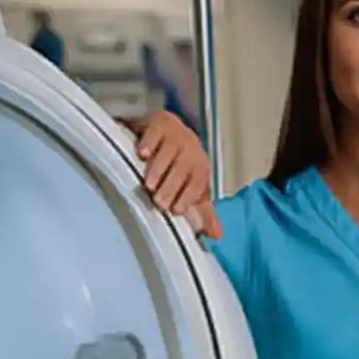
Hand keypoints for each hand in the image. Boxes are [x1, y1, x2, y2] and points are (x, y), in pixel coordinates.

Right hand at [116, 111, 222, 238]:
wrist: (167, 128)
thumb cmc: (180, 165)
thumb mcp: (192, 187)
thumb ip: (203, 212)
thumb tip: (218, 235)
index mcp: (200, 166)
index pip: (198, 181)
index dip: (189, 196)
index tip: (177, 210)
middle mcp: (191, 149)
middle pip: (184, 167)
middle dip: (172, 186)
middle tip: (159, 203)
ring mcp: (175, 134)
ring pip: (169, 151)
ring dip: (159, 168)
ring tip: (148, 185)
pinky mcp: (158, 122)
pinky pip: (155, 131)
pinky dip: (148, 143)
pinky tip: (141, 155)